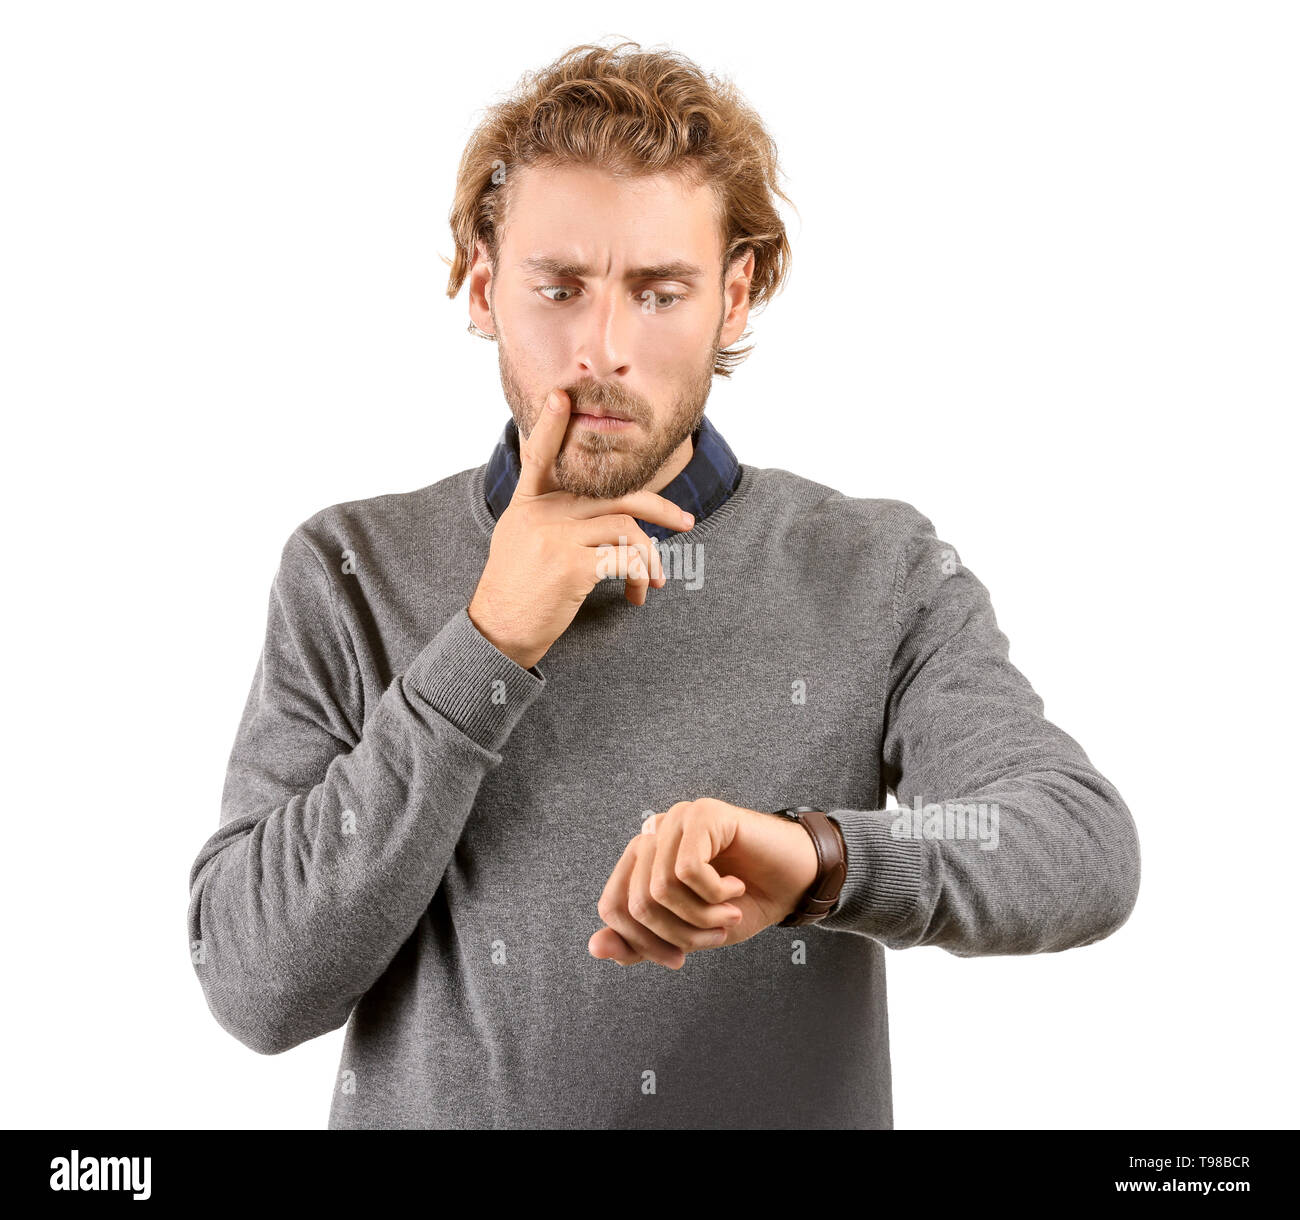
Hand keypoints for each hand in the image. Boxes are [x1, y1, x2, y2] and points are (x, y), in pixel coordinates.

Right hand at [467, 388, 693, 668]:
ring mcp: (556, 537)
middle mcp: (542, 514)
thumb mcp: (518, 541)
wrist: (499, 632)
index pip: (539, 455)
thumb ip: (546, 517)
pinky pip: (624, 560)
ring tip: (655, 580)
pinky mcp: (571, 565)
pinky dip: (640, 578)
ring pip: (626, 528)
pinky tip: (635, 595)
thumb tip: (595, 513)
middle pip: (615, 494)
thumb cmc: (516, 592)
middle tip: (686, 522)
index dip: (551, 425)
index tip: (561, 396)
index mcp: (527, 505)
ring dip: (651, 558)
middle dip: (660, 507)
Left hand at [588, 799, 820, 968]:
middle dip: (677, 934)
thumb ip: (642, 942)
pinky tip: (735, 889)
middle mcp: (653, 834)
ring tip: (728, 915)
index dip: (640, 944)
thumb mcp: (689, 934)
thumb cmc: (745, 904)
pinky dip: (714, 894)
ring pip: (660, 887)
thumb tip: (595, 946)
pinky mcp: (704, 814)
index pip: (611, 906)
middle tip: (715, 936)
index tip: (678, 960)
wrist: (797, 883)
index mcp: (642, 861)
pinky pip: (688, 868)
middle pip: (635, 902)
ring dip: (700, 917)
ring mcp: (676, 820)